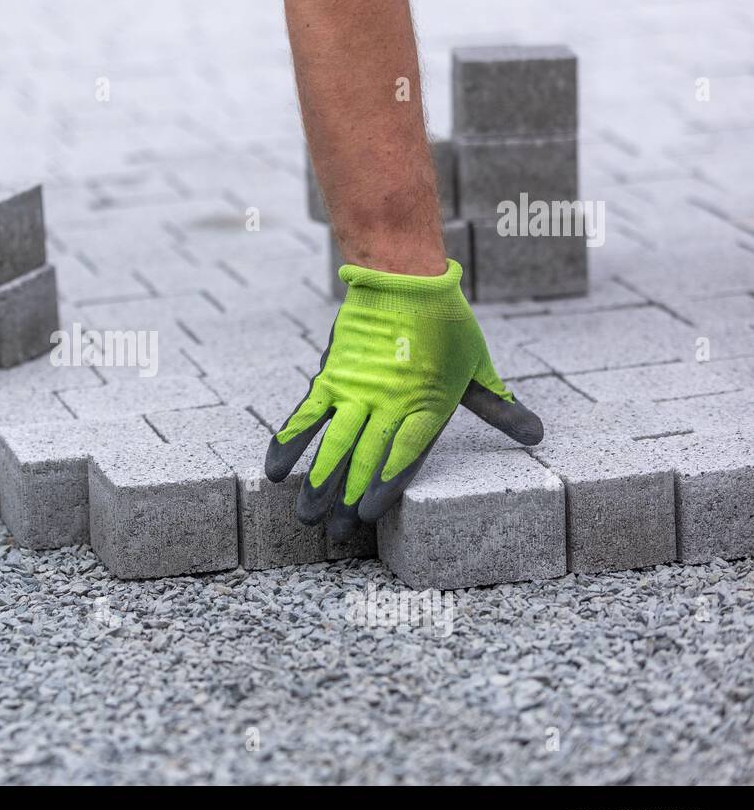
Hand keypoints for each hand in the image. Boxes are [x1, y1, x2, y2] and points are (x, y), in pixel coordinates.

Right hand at [264, 259, 542, 538]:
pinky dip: (288, 443)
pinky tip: (275, 471)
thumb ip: (499, 407)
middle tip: (337, 534)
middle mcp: (389, 402)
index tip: (369, 514)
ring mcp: (357, 391)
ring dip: (318, 483)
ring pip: (333, 445)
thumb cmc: (446, 322)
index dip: (386, 486)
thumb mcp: (477, 366)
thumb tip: (535, 436)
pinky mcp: (331, 376)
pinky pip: (305, 415)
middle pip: (365, 460)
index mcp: (428, 404)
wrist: (403, 275)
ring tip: (307, 516)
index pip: (404, 455)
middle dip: (349, 499)